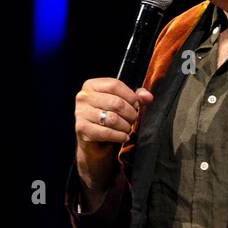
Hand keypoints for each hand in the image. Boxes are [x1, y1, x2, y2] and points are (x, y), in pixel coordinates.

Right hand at [73, 78, 153, 197]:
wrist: (94, 143)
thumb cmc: (108, 119)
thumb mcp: (121, 104)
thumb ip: (135, 97)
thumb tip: (148, 97)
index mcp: (91, 86)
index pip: (114, 85)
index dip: (130, 96)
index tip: (137, 105)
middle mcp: (83, 97)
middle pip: (115, 102)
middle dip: (130, 113)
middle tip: (133, 120)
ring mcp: (80, 113)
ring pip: (112, 118)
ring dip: (125, 126)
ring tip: (127, 129)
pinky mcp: (81, 129)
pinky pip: (106, 132)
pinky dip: (119, 136)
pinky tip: (123, 137)